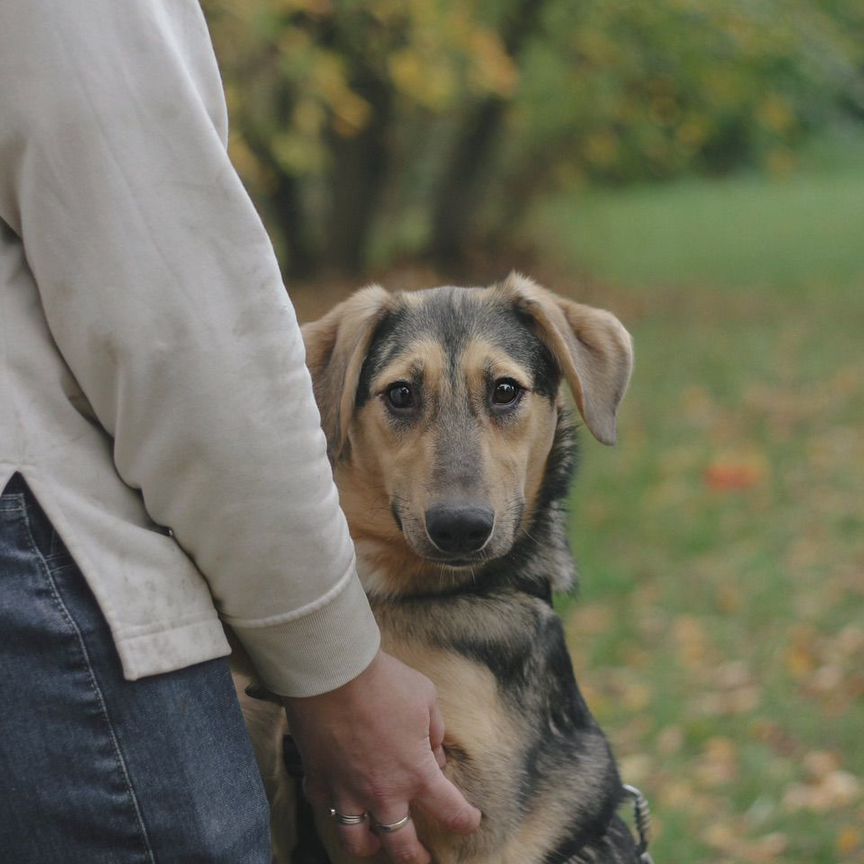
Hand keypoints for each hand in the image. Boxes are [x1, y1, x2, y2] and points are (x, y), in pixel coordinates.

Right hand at [283, 651, 481, 862]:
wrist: (333, 673)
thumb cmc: (384, 681)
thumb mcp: (426, 697)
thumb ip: (435, 730)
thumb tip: (436, 752)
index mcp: (416, 773)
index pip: (450, 811)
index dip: (465, 820)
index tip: (470, 820)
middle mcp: (382, 792)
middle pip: (402, 845)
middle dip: (416, 857)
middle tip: (423, 859)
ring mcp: (346, 791)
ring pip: (357, 841)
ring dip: (370, 845)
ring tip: (375, 842)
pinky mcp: (318, 780)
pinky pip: (325, 808)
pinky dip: (333, 808)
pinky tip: (338, 802)